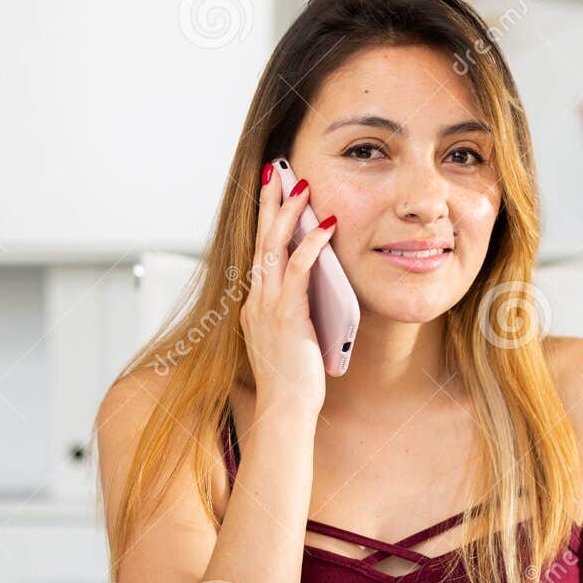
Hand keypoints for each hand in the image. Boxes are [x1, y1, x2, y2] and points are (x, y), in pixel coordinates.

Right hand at [241, 162, 332, 419]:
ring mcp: (266, 307)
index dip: (266, 222)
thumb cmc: (294, 383)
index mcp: (255, 307)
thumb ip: (299, 313)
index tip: (271, 193)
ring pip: (273, 248)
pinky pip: (298, 270)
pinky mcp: (285, 315)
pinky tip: (326, 226)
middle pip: (260, 241)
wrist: (285, 411)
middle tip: (276, 171)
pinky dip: (312, 245)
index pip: (260, 254)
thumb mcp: (294, 340)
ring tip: (300, 185)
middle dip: (268, 204)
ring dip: (287, 213)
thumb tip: (319, 290)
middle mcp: (255, 302)